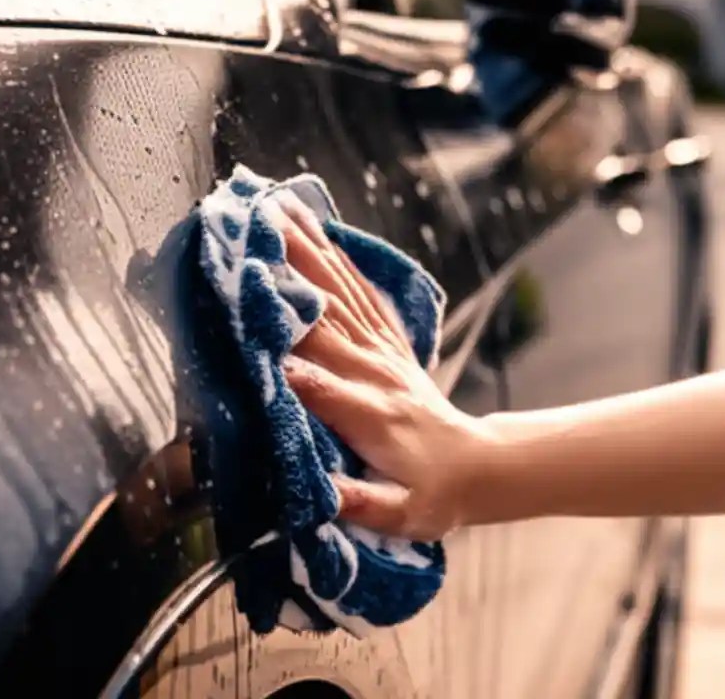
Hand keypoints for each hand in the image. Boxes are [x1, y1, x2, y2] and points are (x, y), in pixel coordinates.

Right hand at [271, 194, 499, 540]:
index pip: (319, 382)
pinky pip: (360, 292)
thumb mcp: (402, 515)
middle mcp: (373, 372)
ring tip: (276, 209)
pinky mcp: (386, 341)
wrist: (476, 465)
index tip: (248, 317)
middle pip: (322, 318)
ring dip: (307, 250)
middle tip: (248, 233)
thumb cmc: (430, 494)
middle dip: (286, 275)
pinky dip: (337, 259)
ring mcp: (381, 351)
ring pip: (339, 292)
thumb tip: (320, 494)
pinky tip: (316, 228)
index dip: (284, 354)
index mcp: (369, 415)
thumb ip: (362, 502)